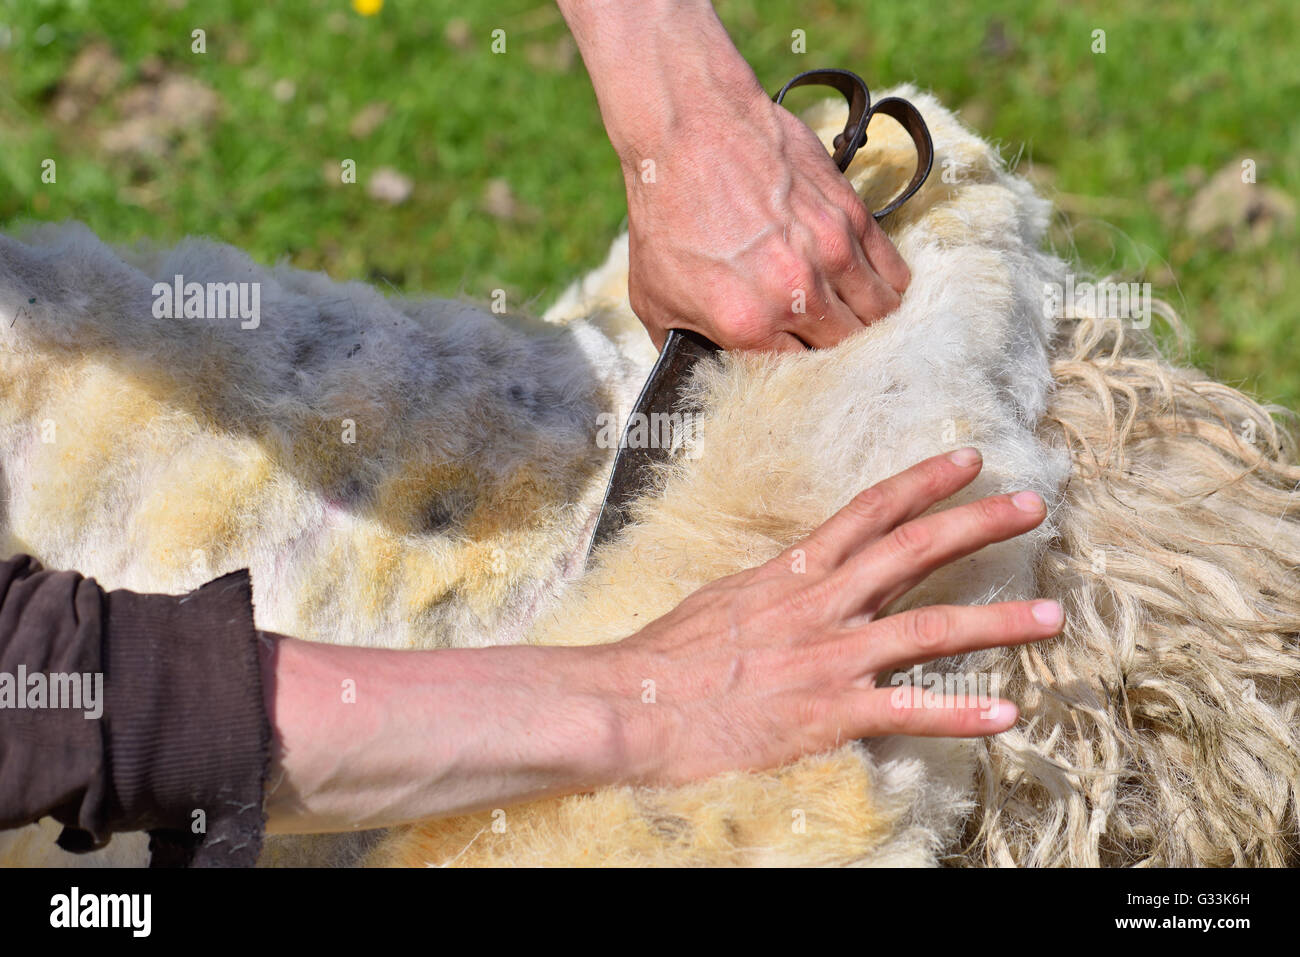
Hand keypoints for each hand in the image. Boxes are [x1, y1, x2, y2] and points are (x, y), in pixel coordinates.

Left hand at [557, 0, 909, 352]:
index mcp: (749, 324)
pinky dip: (888, 289)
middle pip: (850, 353)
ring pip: (881, 316)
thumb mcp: (653, 298)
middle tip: (840, 364)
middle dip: (845, 361)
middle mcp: (799, 294)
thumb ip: (683, 346)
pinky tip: (873, 293)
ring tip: (861, 331)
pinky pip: (893, 271)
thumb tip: (700, 374)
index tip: (804, 384)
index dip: (804, 385)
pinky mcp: (852, 217)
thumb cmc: (665, 215)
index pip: (801, 379)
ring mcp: (833, 253)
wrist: (688, 131)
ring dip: (873, 328)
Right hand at [601, 448, 1060, 787]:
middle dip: (977, 523)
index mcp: (793, 574)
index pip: (868, 512)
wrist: (631, 705)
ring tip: (1052, 614)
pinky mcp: (826, 715)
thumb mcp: (722, 602)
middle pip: (912, 551)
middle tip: (1032, 503)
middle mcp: (821, 605)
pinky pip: (905, 711)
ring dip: (996, 621)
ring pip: (928, 628)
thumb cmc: (665, 658)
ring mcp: (828, 658)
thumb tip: (797, 582)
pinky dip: (959, 713)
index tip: (968, 459)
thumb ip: (771, 591)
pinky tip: (1006, 713)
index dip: (922, 482)